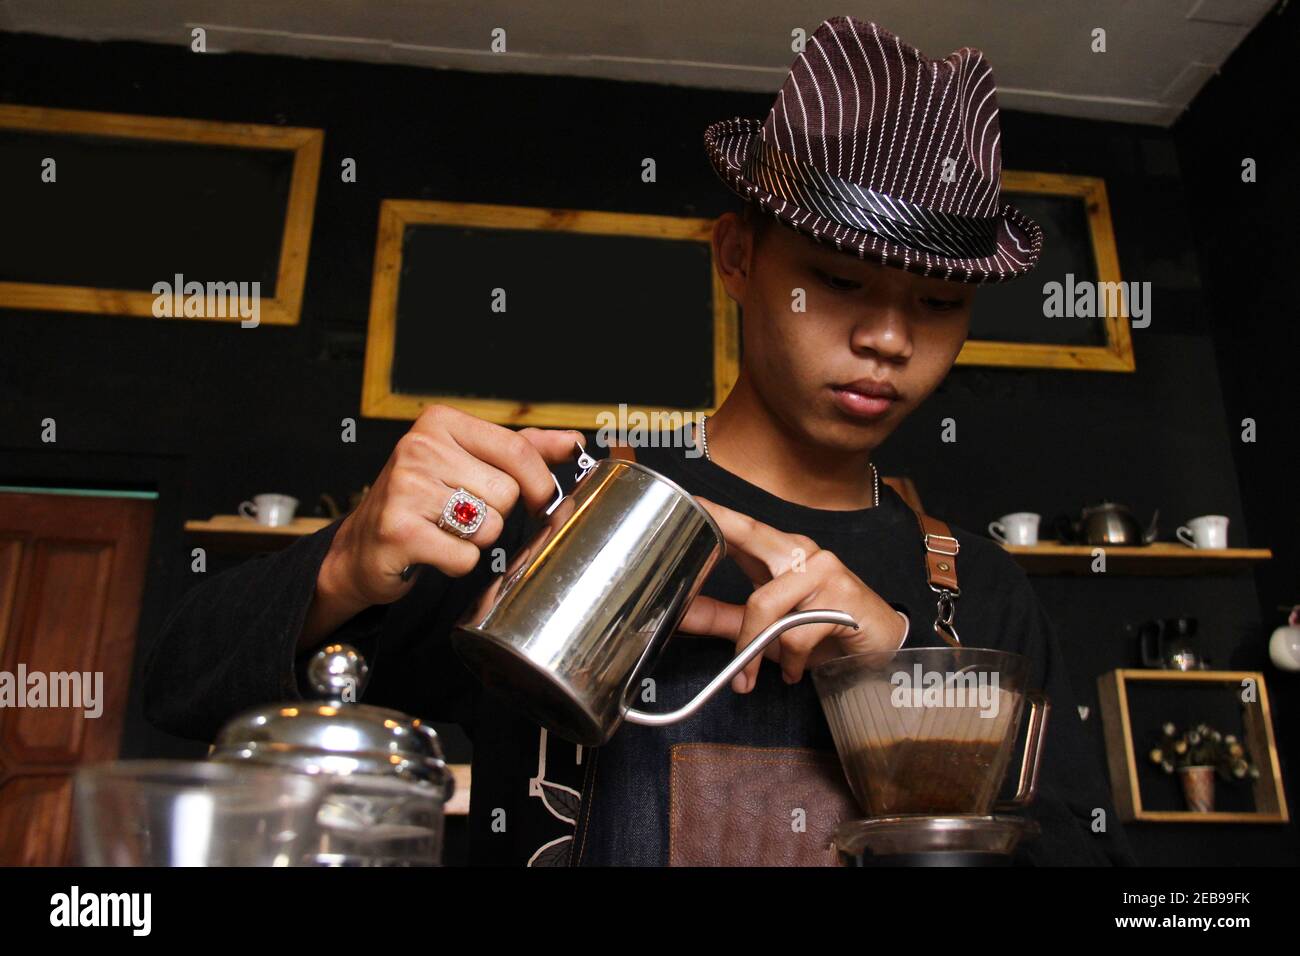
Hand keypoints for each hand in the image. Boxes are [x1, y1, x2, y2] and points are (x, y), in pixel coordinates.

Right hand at [301, 404, 583, 647]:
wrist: (363, 547)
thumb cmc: (423, 501)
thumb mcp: (471, 462)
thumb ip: (524, 450)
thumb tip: (573, 442)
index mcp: (441, 423)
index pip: (518, 450)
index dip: (541, 484)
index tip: (540, 500)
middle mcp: (419, 448)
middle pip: (507, 492)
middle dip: (497, 514)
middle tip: (463, 515)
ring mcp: (405, 488)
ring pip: (490, 526)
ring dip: (477, 541)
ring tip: (445, 532)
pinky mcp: (398, 530)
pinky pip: (465, 557)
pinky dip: (456, 563)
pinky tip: (433, 551)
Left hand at [677, 497, 906, 692]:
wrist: (880, 650)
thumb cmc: (822, 631)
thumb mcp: (767, 624)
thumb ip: (725, 617)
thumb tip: (678, 613)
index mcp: (782, 552)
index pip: (744, 527)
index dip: (716, 514)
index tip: (688, 501)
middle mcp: (803, 552)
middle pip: (750, 545)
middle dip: (724, 553)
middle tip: (702, 551)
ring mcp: (824, 571)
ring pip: (765, 606)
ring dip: (753, 649)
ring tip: (751, 674)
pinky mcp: (841, 598)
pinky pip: (795, 634)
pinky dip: (788, 661)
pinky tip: (794, 671)